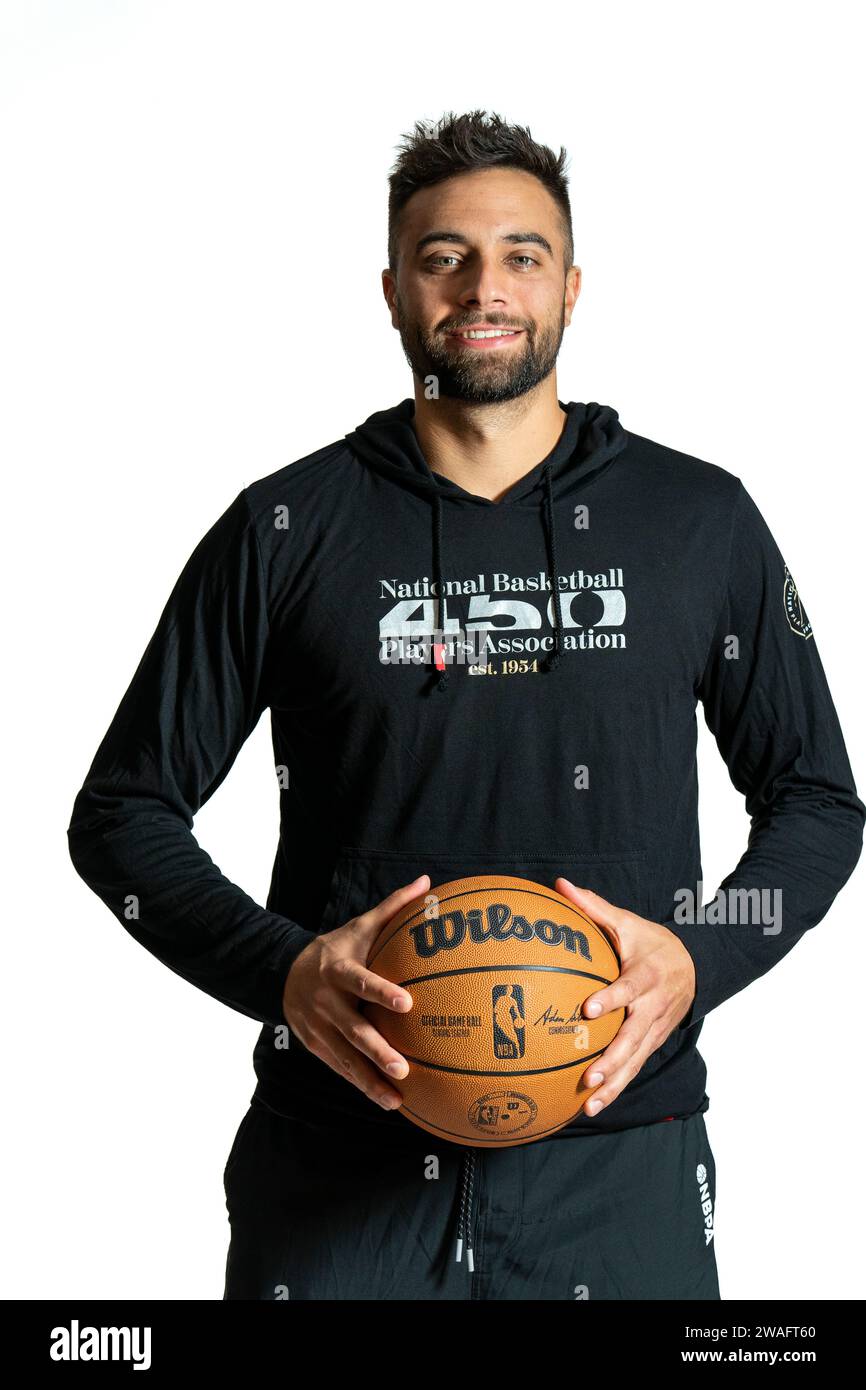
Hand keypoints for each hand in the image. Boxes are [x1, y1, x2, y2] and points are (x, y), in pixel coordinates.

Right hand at [282, 874, 429, 1110]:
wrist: (284, 973)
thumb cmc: (336, 949)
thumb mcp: (359, 926)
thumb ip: (393, 908)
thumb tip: (427, 883)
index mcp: (338, 970)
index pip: (361, 981)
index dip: (381, 992)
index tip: (407, 1002)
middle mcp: (326, 1002)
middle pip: (352, 1030)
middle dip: (377, 1050)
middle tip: (403, 1067)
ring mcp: (318, 1028)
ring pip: (345, 1058)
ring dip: (370, 1080)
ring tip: (397, 1099)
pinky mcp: (316, 1047)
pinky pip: (341, 1070)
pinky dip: (362, 1087)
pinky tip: (387, 1102)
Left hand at [555, 879, 695, 1117]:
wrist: (695, 965)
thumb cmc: (650, 942)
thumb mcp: (626, 921)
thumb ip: (593, 907)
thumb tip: (560, 884)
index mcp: (646, 975)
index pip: (628, 989)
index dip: (611, 1000)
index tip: (588, 1010)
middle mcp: (653, 1007)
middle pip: (634, 1037)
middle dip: (612, 1059)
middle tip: (588, 1076)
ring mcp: (655, 1029)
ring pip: (636, 1060)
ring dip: (614, 1084)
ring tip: (589, 1104)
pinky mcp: (653, 1043)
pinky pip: (635, 1067)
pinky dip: (617, 1088)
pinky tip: (593, 1107)